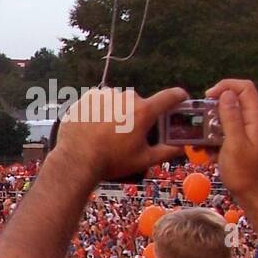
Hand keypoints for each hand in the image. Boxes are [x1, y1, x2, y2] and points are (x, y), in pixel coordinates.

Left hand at [52, 86, 186, 183]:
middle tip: (127, 134)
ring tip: (106, 133)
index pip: (170, 96)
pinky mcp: (87, 98)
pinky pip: (99, 101)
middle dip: (137, 116)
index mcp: (143, 111)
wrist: (75, 161)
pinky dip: (99, 111)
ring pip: (118, 102)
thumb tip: (182, 147)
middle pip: (139, 103)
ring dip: (116, 112)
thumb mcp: (143, 160)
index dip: (179, 97)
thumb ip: (167, 151)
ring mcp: (104, 95)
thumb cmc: (111, 162)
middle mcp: (125, 98)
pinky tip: (94, 127)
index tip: (180, 99)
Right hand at [209, 80, 257, 231]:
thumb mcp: (234, 144)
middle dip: (213, 110)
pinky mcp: (243, 145)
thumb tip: (226, 93)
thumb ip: (231, 117)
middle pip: (234, 102)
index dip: (225, 86)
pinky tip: (208, 154)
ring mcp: (249, 134)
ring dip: (211, 128)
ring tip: (200, 143)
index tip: (206, 98)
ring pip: (227, 120)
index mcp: (256, 119)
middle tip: (199, 123)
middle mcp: (255, 123)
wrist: (256, 197)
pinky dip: (214, 141)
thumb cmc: (245, 173)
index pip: (244, 88)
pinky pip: (226, 135)